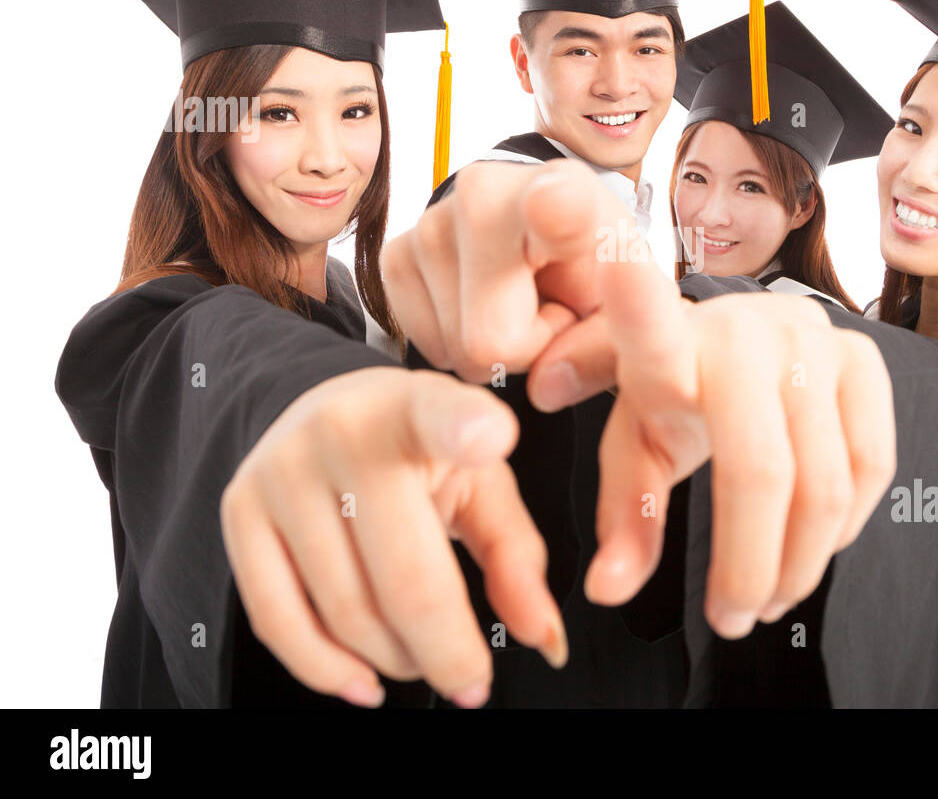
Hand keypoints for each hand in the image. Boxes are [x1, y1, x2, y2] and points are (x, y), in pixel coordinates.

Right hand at [219, 366, 566, 707]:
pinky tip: (364, 682)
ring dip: (395, 659)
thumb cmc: (420, 455)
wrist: (327, 413)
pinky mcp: (239, 510)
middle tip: (472, 681)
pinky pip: (278, 619)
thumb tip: (544, 640)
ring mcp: (281, 470)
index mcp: (419, 408)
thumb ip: (515, 556)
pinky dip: (326, 669)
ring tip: (420, 660)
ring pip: (346, 611)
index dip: (466, 427)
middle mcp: (343, 431)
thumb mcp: (481, 484)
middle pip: (404, 576)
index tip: (494, 436)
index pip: (442, 415)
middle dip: (447, 651)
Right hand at [380, 159, 654, 382]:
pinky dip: (459, 338)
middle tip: (552, 310)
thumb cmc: (602, 278)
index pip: (557, 204)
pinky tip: (486, 305)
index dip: (555, 211)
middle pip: (490, 338)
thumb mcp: (636, 321)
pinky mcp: (397, 253)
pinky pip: (422, 341)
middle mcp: (486, 191)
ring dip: (495, 342)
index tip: (553, 202)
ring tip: (523, 300)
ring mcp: (431, 221)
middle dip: (525, 347)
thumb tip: (546, 386)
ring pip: (456, 347)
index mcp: (569, 193)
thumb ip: (603, 354)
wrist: (556, 248)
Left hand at [529, 267, 896, 639]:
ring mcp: (813, 338)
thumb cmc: (676, 396)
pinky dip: (843, 529)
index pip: (646, 318)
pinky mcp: (864, 358)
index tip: (614, 253)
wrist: (744, 348)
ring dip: (799, 564)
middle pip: (761, 471)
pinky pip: (872, 466)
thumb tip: (606, 591)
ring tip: (768, 601)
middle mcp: (745, 330)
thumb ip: (624, 517)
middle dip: (749, 566)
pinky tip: (811, 549)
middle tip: (733, 619)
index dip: (630, 290)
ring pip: (826, 484)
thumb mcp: (636, 446)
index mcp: (669, 343)